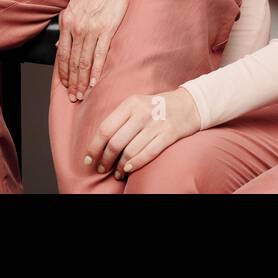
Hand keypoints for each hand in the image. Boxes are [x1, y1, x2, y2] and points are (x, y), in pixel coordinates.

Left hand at [56, 0, 128, 101]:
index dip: (63, 72)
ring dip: (82, 81)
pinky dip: (95, 71)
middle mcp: (77, 27)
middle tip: (73, 96)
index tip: (65, 85)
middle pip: (73, 61)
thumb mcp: (73, 7)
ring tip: (82, 94)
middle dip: (72, 82)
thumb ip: (67, 27)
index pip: (62, 54)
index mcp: (67, 22)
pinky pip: (99, 55)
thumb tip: (60, 45)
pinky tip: (93, 82)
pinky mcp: (107, 30)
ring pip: (84, 62)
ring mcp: (92, 29)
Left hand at [84, 87, 200, 179]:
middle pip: (116, 142)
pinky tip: (128, 170)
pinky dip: (135, 164)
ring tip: (116, 173)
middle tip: (101, 169)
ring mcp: (156, 124)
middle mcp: (141, 113)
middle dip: (105, 159)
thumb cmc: (156, 107)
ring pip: (130, 151)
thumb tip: (100, 142)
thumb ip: (120, 119)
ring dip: (120, 166)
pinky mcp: (169, 134)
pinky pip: (148, 153)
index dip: (94, 146)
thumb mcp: (136, 104)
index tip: (88, 159)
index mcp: (130, 104)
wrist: (188, 104)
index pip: (105, 128)